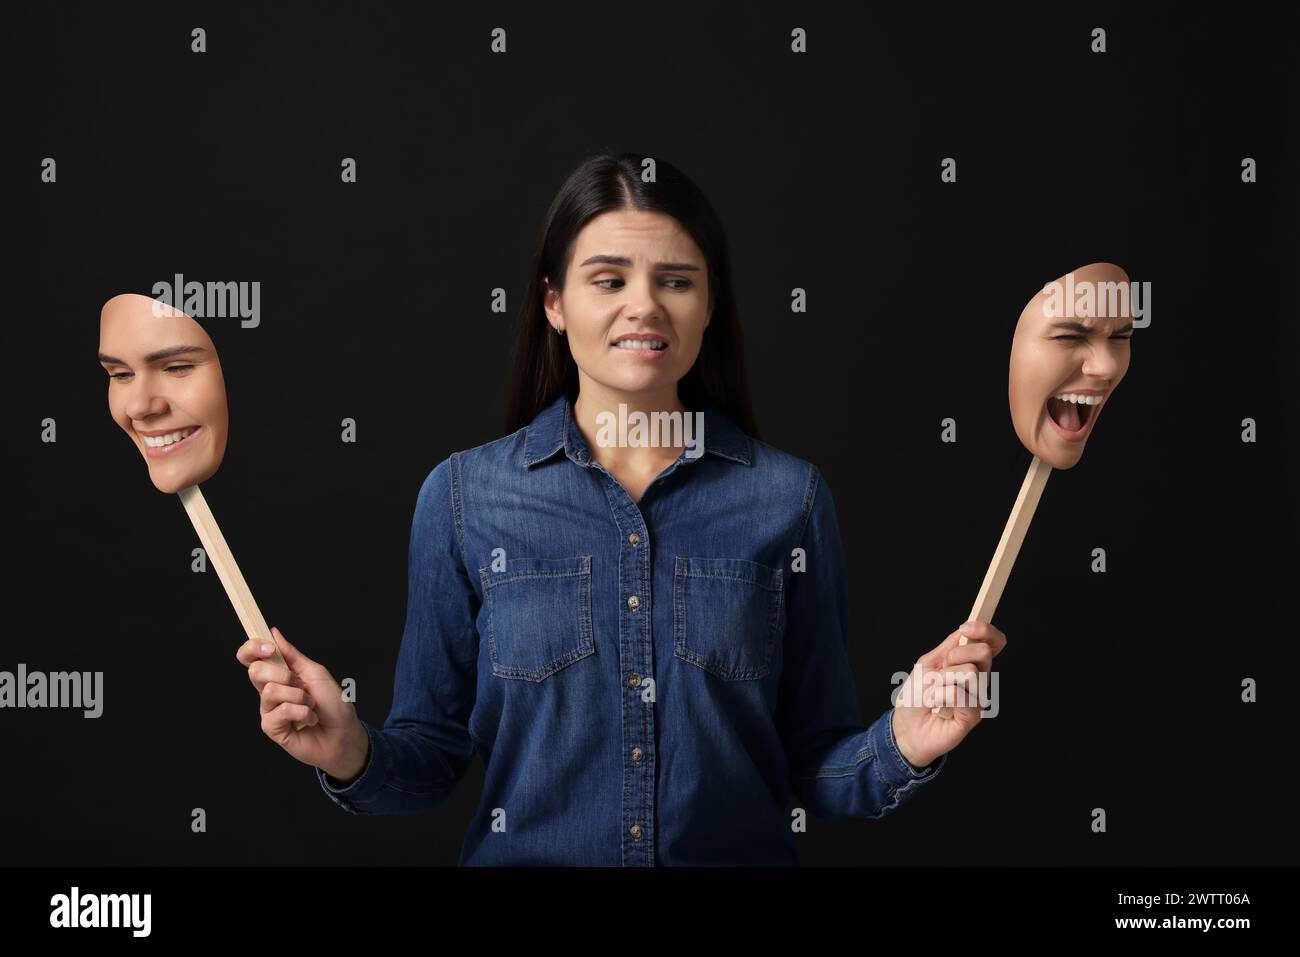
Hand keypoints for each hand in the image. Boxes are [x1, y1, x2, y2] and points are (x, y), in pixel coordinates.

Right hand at [234, 627, 369, 781]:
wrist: (344, 732)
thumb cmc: (333, 704)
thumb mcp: (315, 672)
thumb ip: (292, 654)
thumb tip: (274, 633)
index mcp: (279, 674)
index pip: (251, 657)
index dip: (252, 648)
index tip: (269, 648)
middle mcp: (270, 691)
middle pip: (255, 671)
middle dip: (283, 674)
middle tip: (301, 685)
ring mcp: (269, 710)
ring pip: (270, 691)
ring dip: (299, 696)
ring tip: (311, 705)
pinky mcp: (272, 728)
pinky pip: (279, 712)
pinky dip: (301, 712)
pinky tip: (310, 719)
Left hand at [891, 621, 1007, 768]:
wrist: (906, 727)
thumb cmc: (917, 695)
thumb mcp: (929, 663)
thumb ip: (950, 646)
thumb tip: (968, 629)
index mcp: (970, 663)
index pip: (992, 642)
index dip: (985, 630)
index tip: (966, 629)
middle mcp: (978, 679)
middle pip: (984, 652)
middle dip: (955, 656)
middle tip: (938, 673)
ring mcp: (977, 698)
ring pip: (970, 672)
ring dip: (942, 679)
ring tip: (935, 693)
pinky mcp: (973, 715)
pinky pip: (960, 694)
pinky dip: (940, 695)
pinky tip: (936, 705)